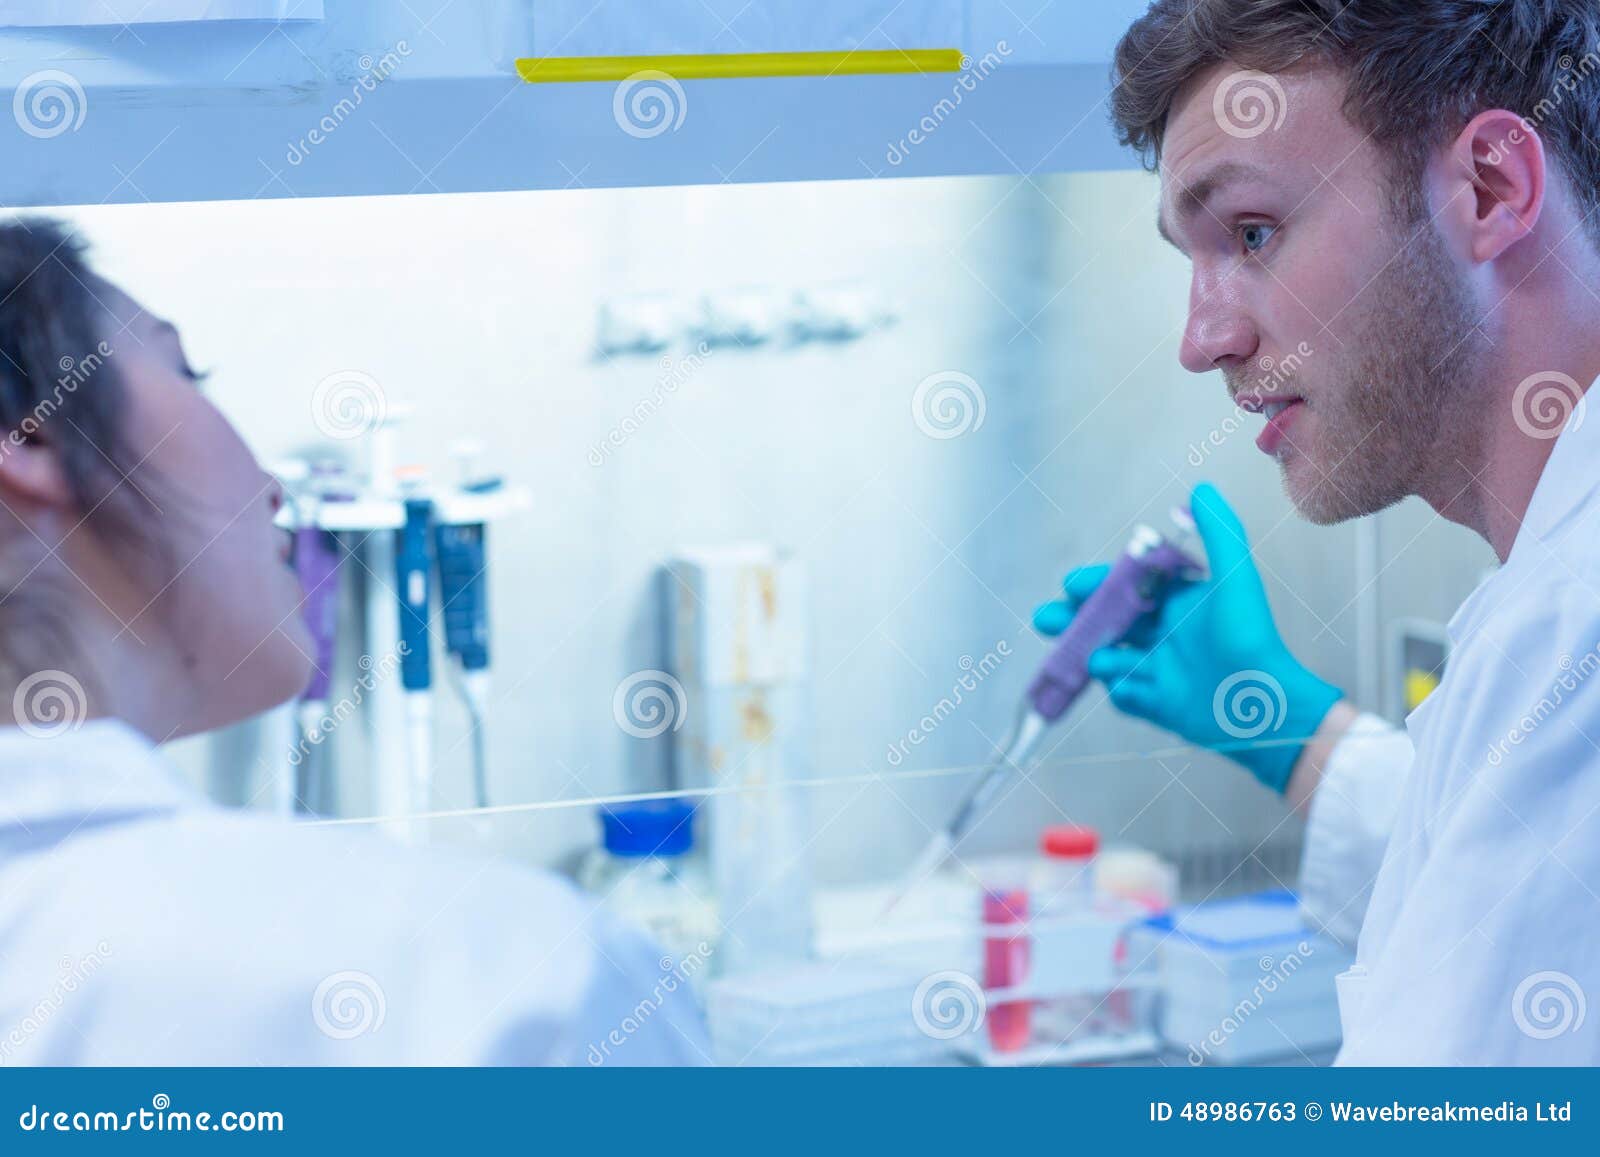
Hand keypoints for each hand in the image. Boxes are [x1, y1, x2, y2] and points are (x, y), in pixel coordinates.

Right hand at [1032, 483, 1343, 793]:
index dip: (1097, 584)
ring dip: (1097, 656)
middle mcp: (1166, 634)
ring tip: (1096, 659)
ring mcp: (1160, 670)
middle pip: (1108, 623)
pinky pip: (1125, 696)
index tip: (1072, 584)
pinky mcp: (1158, 706)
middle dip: (1074, 621)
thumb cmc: (1249, 636)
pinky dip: (1120, 691)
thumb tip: (1201, 487)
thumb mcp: (1234, 576)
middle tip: (1045, 619)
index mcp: (1178, 602)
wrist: (1263, 704)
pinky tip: (1123, 686)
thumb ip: (1217, 530)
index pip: (1127, 588)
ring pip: (1110, 659)